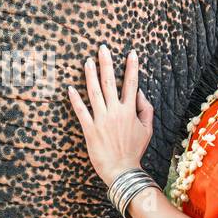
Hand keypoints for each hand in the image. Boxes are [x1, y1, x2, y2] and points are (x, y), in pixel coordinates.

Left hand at [67, 44, 153, 186]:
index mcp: (129, 111)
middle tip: (102, 48)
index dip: (131, 67)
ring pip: (94, 92)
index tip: (131, 53)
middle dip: (106, 63)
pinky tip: (70, 88)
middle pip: (110, 82)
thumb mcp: (147, 129)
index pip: (131, 83)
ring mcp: (101, 120)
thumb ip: (145, 109)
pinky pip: (81, 111)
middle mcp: (115, 112)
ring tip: (87, 61)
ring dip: (90, 75)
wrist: (122, 169)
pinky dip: (75, 99)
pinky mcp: (90, 129)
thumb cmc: (134, 149)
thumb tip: (139, 92)